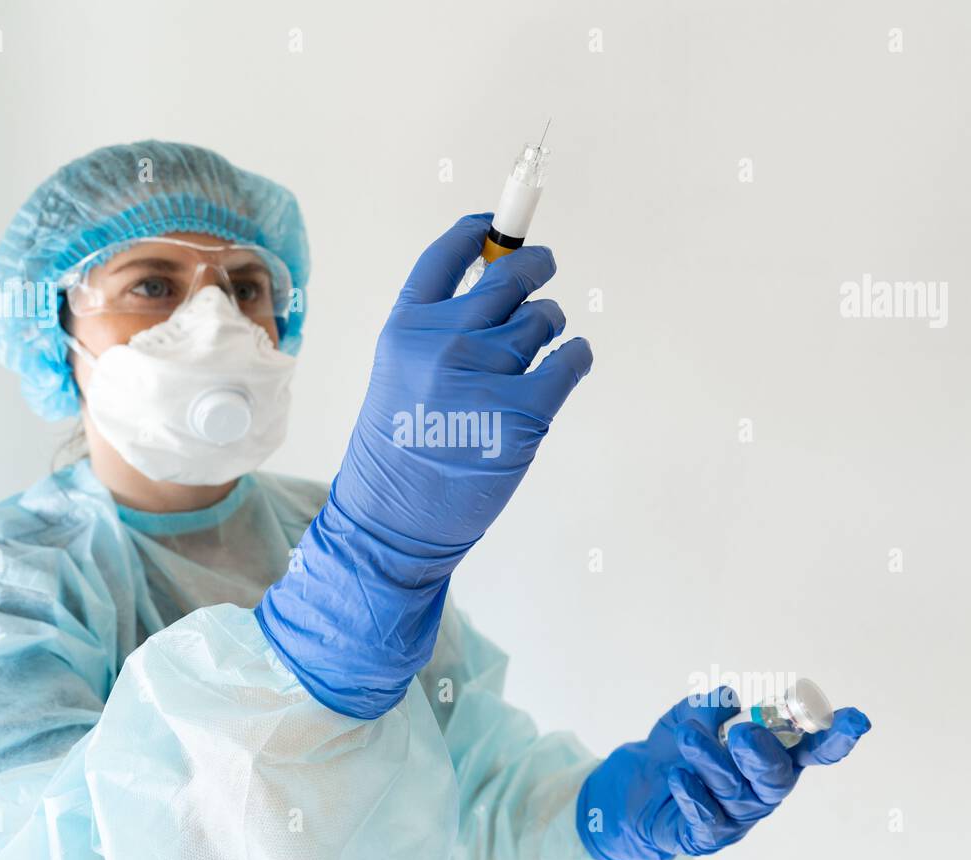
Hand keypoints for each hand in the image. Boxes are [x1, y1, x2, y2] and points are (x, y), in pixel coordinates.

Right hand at [257, 214, 592, 718]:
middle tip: (545, 269)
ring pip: (544, 319)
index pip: (448, 255)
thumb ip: (436, 329)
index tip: (497, 226)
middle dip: (535, 266)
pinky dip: (576, 356)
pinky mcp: (524, 412)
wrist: (393, 521)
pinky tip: (568, 362)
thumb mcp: (397, 375)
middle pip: (509, 276)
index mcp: (406, 328)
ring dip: (550, 325)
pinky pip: (570, 360)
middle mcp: (445, 341)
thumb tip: (497, 283)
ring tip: (539, 349)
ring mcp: (485, 374)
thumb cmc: (396, 451)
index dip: (480, 231)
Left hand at [576, 687, 871, 859]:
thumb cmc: (676, 751)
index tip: (857, 719)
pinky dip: (693, 795)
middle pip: (776, 778)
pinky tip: (678, 775)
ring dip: (712, 761)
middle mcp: (761, 790)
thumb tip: (728, 697)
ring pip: (734, 791)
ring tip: (688, 736)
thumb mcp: (688, 718)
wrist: (633, 790)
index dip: (834, 736)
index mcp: (770, 757)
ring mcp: (736, 816)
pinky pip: (706, 819)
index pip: (809, 749)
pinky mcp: (704, 835)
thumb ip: (708, 708)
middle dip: (762, 755)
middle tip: (742, 733)